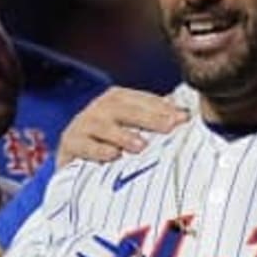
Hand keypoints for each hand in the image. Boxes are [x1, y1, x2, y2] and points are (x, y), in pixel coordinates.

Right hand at [56, 87, 187, 166]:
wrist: (73, 157)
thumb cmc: (109, 142)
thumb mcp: (132, 129)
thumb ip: (155, 121)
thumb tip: (186, 117)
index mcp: (118, 99)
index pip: (143, 100)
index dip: (164, 108)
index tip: (185, 119)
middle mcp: (100, 108)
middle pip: (125, 109)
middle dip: (149, 118)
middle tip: (170, 127)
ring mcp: (83, 124)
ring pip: (103, 126)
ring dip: (123, 135)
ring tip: (141, 146)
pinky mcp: (70, 143)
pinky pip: (84, 145)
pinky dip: (98, 150)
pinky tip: (113, 156)